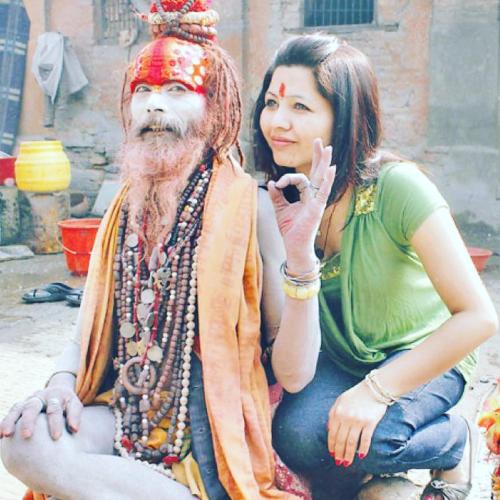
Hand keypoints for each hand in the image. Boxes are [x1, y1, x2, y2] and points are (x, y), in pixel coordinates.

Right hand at [0, 386, 82, 440]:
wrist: (57, 391)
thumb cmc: (67, 404)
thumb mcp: (75, 405)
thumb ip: (75, 416)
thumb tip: (75, 429)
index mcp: (55, 396)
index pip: (54, 409)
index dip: (55, 423)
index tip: (57, 437)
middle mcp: (39, 397)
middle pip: (32, 407)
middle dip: (29, 421)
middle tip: (27, 435)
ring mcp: (27, 401)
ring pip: (17, 409)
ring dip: (10, 421)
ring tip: (6, 435)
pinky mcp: (19, 407)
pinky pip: (9, 414)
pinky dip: (3, 423)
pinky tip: (0, 436)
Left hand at [268, 138, 335, 270]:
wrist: (294, 247)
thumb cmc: (290, 230)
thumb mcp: (280, 210)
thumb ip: (277, 196)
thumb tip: (272, 182)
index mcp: (306, 196)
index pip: (300, 179)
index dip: (287, 179)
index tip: (277, 184)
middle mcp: (314, 197)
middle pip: (317, 173)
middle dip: (318, 157)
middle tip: (319, 140)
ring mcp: (317, 202)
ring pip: (321, 179)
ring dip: (324, 163)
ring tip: (328, 148)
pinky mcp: (317, 209)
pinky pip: (323, 192)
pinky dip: (326, 181)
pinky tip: (330, 169)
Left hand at [327, 381, 387, 465]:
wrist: (374, 388)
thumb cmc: (356, 394)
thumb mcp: (340, 400)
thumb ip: (332, 413)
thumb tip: (329, 429)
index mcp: (337, 412)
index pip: (332, 433)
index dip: (332, 445)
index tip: (332, 454)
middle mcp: (346, 417)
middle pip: (341, 439)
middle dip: (339, 453)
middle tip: (339, 462)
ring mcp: (358, 421)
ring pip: (351, 442)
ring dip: (349, 454)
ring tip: (347, 463)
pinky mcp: (370, 423)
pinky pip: (365, 439)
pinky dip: (362, 448)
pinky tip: (361, 456)